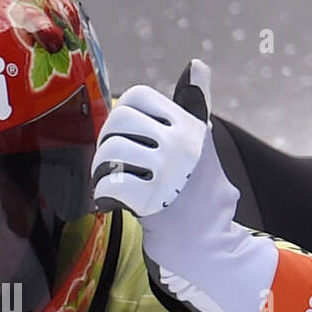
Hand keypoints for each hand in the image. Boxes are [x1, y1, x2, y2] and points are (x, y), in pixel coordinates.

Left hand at [91, 60, 212, 218]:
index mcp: (190, 127)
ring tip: (111, 182)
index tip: (124, 137)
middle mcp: (181, 144)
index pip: (137, 97)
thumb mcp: (203, 146)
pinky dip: (103, 194)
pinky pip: (110, 183)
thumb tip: (197, 65)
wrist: (210, 246)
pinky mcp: (152, 200)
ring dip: (101, 169)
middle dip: (107, 142)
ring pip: (111, 150)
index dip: (120, 115)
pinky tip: (112, 201)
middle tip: (113, 163)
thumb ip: (194, 107)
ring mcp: (168, 171)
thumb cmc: (201, 196)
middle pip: (119, 120)